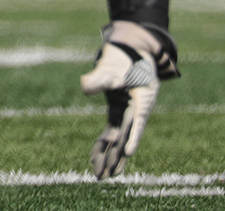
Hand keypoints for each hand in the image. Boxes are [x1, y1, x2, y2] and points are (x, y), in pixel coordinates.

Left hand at [79, 20, 177, 177]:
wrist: (129, 50)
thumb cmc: (125, 57)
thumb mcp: (113, 67)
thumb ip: (99, 79)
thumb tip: (83, 86)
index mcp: (141, 99)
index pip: (136, 122)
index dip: (132, 137)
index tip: (128, 153)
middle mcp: (135, 110)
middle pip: (126, 136)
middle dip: (116, 157)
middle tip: (105, 176)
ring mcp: (127, 112)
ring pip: (118, 138)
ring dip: (109, 155)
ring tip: (100, 175)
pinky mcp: (118, 111)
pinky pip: (111, 131)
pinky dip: (104, 143)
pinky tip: (94, 157)